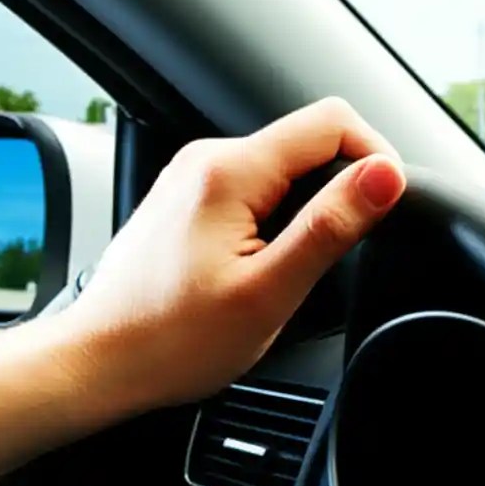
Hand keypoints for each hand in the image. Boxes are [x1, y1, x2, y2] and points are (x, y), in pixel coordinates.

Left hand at [65, 97, 405, 410]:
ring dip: (305, 211)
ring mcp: (194, 179)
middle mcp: (207, 160)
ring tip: (290, 271)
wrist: (99, 363)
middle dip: (339, 190)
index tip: (383, 207)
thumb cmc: (169, 340)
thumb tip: (385, 177)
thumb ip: (330, 227)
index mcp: (230, 171)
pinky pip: (252, 191)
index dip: (376, 158)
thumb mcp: (268, 291)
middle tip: (335, 256)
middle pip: (308, 142)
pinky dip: (274, 222)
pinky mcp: (188, 202)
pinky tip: (259, 270)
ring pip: (282, 170)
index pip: (333, 122)